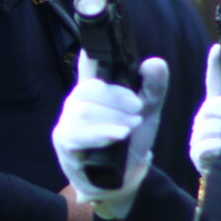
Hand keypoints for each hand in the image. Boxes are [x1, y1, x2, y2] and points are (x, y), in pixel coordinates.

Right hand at [51, 52, 168, 219]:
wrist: (125, 180)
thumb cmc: (131, 141)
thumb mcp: (148, 113)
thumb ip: (153, 88)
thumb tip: (155, 63)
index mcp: (95, 89)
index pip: (89, 64)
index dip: (90, 52)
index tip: (94, 41)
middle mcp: (76, 102)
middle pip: (89, 88)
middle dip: (116, 97)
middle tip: (138, 110)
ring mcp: (67, 122)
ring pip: (82, 110)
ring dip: (111, 118)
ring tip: (130, 128)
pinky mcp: (65, 144)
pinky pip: (77, 134)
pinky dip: (101, 133)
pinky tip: (118, 135)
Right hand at [190, 45, 220, 176]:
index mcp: (215, 111)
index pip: (212, 84)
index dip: (213, 66)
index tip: (216, 48)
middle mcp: (202, 120)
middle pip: (214, 107)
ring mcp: (198, 135)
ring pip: (212, 126)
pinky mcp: (196, 151)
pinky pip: (209, 144)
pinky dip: (219, 150)